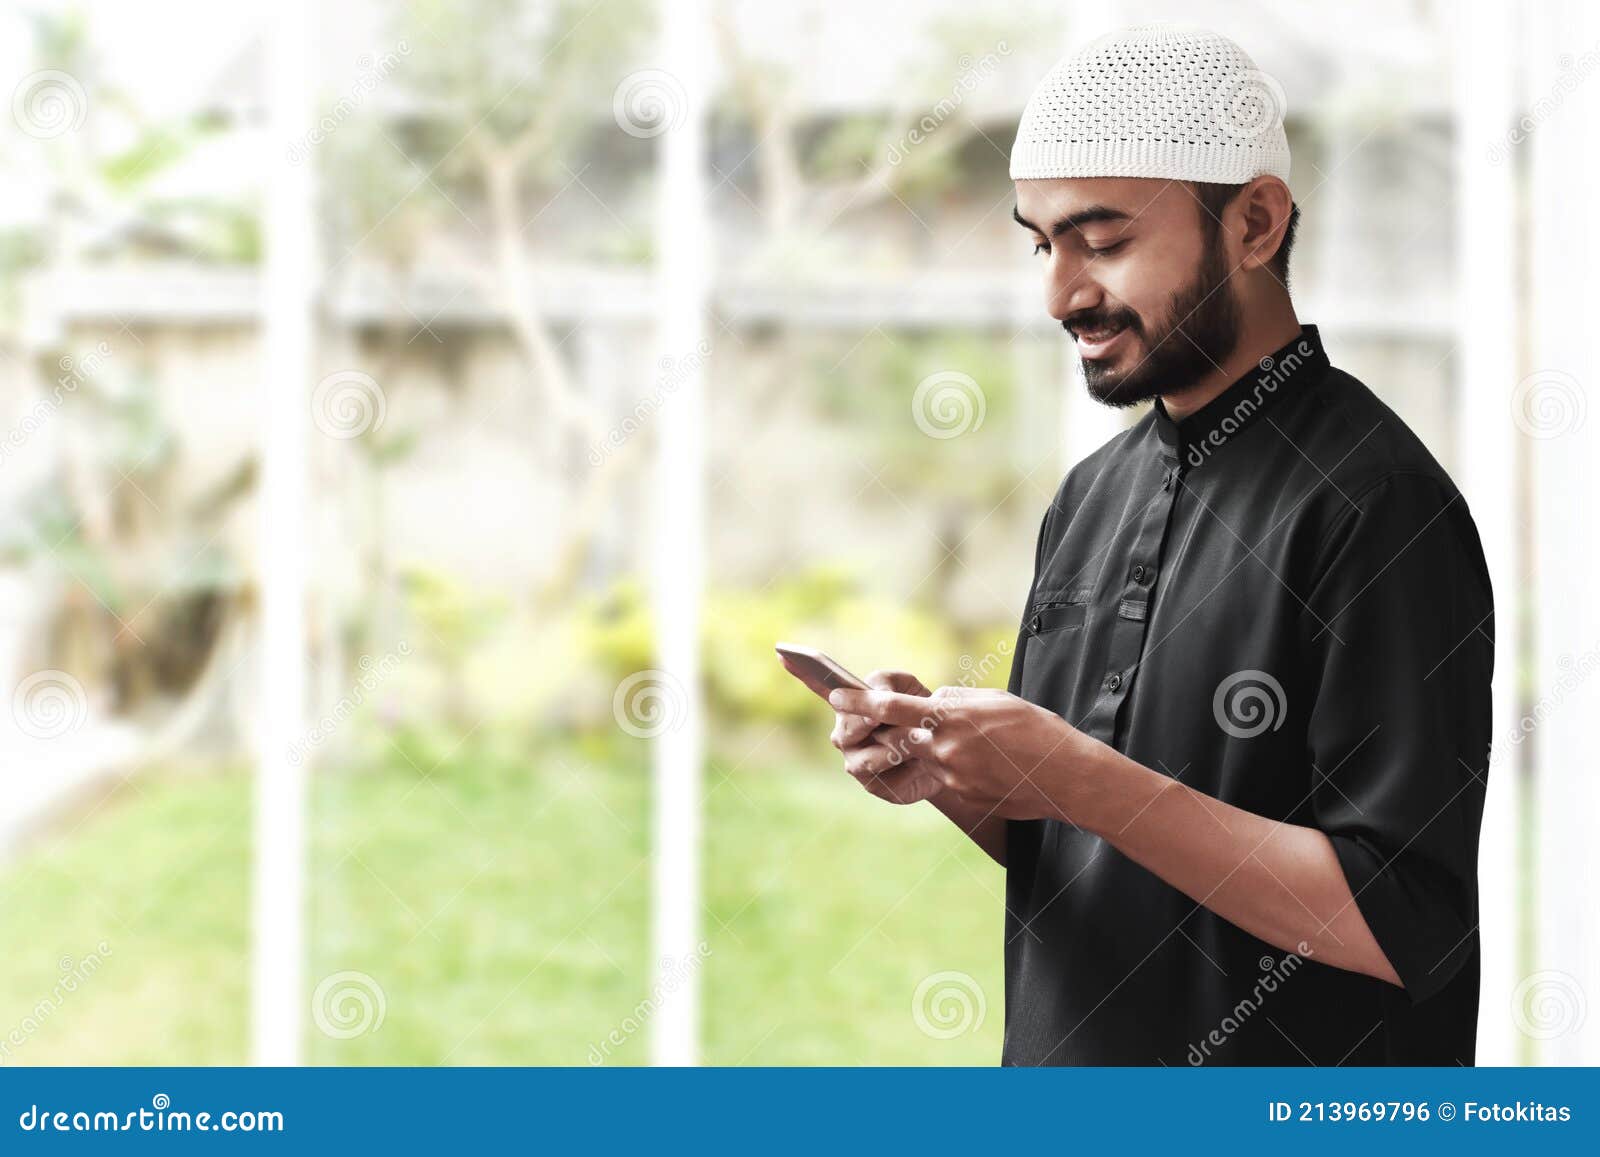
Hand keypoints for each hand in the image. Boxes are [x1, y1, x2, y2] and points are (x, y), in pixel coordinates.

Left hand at [827, 684, 1089, 821]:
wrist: (1067, 775)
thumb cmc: (1036, 729)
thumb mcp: (992, 700)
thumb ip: (953, 702)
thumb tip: (929, 703)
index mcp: (949, 717)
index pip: (890, 708)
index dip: (858, 702)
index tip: (835, 695)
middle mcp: (943, 749)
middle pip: (897, 738)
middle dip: (890, 731)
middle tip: (895, 722)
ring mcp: (952, 777)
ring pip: (926, 758)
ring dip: (937, 749)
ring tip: (979, 744)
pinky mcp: (964, 797)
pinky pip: (950, 778)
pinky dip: (963, 768)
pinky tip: (995, 766)